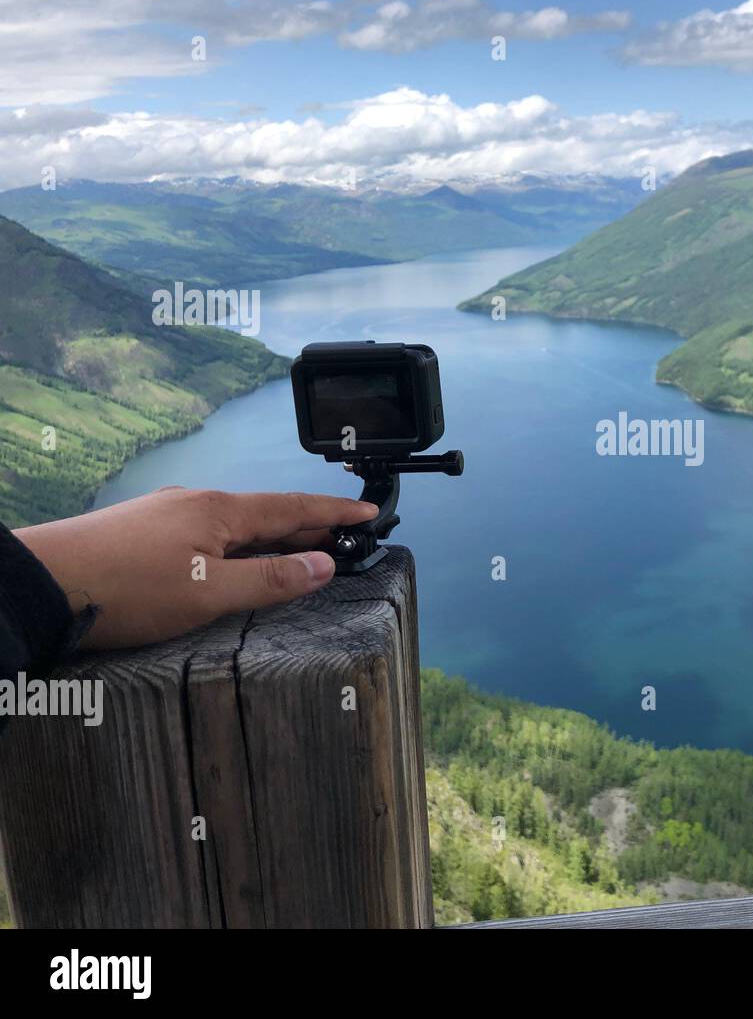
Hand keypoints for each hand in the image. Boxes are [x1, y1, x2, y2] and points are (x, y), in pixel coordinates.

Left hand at [14, 487, 378, 650]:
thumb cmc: (124, 588)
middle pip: (267, 513)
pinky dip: (238, 546)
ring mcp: (167, 515)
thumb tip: (322, 564)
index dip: (334, 512)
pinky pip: (209, 533)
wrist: (40, 583)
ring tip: (298, 556)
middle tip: (344, 539)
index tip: (368, 511)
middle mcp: (196, 503)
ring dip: (272, 539)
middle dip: (309, 526)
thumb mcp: (209, 593)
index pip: (294, 506)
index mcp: (220, 511)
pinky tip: (233, 565)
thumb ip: (271, 580)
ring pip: (235, 525)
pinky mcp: (143, 533)